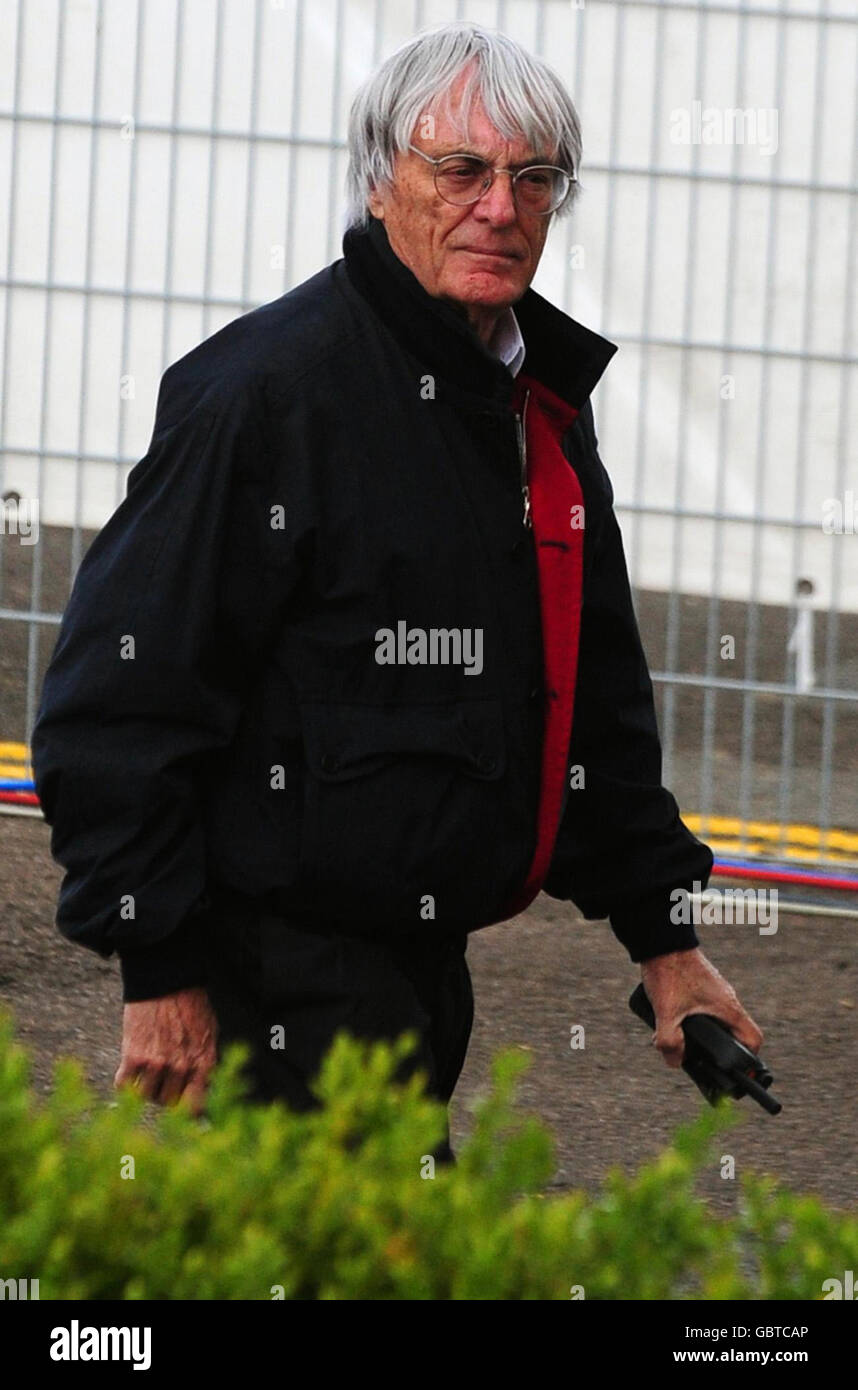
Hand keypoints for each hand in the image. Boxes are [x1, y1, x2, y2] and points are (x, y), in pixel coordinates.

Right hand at [114, 986, 217, 1113]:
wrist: (165, 981)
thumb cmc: (189, 1005)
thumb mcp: (209, 1035)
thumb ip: (205, 1066)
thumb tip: (204, 1095)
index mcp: (204, 1063)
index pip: (196, 1107)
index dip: (187, 1111)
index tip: (181, 1110)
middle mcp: (181, 1067)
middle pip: (169, 1103)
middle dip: (165, 1094)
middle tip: (162, 1080)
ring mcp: (156, 1063)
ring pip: (146, 1096)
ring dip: (144, 1087)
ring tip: (147, 1071)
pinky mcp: (133, 1056)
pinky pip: (124, 1086)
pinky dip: (125, 1080)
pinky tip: (130, 1068)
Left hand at [640, 947, 762, 1069]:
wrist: (661, 940)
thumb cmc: (670, 972)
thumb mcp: (666, 1012)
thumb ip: (669, 1042)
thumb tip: (676, 1062)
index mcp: (728, 1008)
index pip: (753, 1039)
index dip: (748, 1061)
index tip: (734, 1072)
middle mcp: (727, 1000)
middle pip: (733, 1035)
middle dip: (717, 1052)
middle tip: (700, 1062)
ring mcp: (715, 992)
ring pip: (716, 1023)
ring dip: (701, 1036)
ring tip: (680, 1044)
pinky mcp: (702, 986)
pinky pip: (704, 1011)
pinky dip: (692, 1021)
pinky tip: (671, 1023)